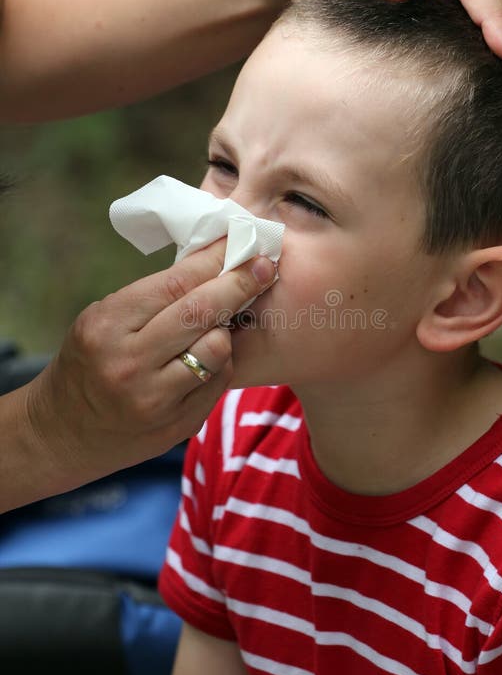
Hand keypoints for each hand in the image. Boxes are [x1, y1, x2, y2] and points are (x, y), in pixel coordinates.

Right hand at [23, 240, 275, 485]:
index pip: (175, 284)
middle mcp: (130, 363)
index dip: (214, 260)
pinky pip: (218, 382)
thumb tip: (212, 262)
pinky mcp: (176, 426)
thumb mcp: (103, 320)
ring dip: (228, 329)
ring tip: (224, 321)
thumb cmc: (89, 361)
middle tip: (265, 267)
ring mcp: (154, 399)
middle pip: (201, 313)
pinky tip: (213, 353)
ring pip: (217, 349)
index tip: (242, 243)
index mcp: (107, 326)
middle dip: (240, 284)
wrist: (64, 431)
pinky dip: (221, 361)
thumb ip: (152, 298)